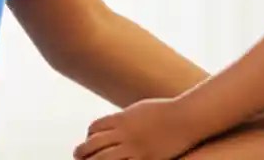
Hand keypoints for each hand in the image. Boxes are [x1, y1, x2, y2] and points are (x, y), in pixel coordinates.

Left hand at [73, 98, 200, 159]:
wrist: (186, 118)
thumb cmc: (168, 111)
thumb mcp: (142, 109)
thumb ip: (127, 116)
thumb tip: (117, 121)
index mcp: (123, 118)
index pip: (96, 127)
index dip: (89, 135)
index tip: (88, 140)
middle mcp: (124, 133)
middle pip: (94, 143)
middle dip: (82, 151)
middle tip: (78, 156)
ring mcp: (134, 148)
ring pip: (103, 159)